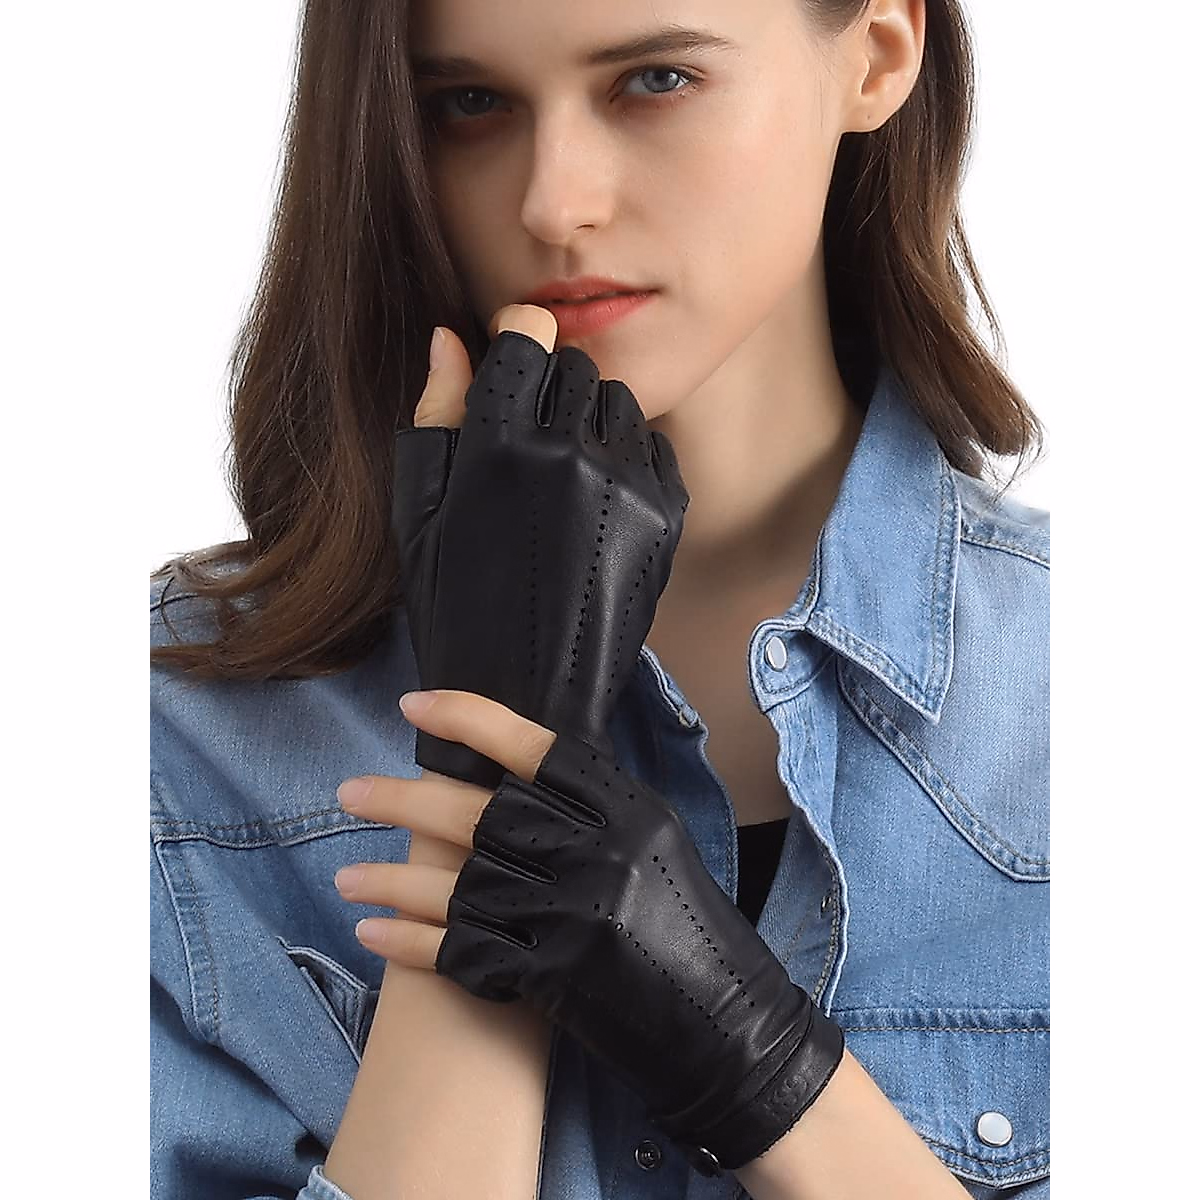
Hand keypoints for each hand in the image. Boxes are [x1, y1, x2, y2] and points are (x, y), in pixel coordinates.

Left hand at [335, 688, 844, 1177]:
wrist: (732, 1027)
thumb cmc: (689, 929)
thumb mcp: (655, 844)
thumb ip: (591, 810)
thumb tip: (506, 778)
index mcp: (629, 809)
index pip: (536, 747)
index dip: (470, 719)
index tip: (414, 708)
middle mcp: (601, 853)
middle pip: (481, 814)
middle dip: (404, 801)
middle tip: (350, 793)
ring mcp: (578, 916)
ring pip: (459, 885)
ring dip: (391, 879)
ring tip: (345, 875)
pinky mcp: (557, 980)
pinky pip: (464, 952)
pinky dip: (410, 942)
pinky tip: (371, 931)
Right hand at [391, 305, 688, 790]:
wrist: (527, 695)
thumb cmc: (457, 603)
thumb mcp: (421, 510)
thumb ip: (438, 414)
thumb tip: (449, 336)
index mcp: (500, 445)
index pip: (527, 333)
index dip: (517, 336)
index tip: (512, 354)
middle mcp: (569, 453)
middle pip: (575, 364)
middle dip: (550, 383)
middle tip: (529, 433)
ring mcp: (626, 483)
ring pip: (618, 401)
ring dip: (590, 418)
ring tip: (562, 471)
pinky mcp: (666, 514)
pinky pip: (653, 446)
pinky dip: (627, 456)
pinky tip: (596, 496)